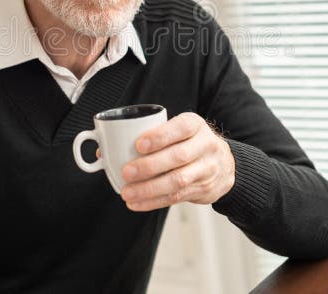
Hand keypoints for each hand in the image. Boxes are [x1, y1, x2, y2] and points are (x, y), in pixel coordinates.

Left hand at [120, 112, 234, 211]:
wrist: (224, 164)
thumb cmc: (189, 143)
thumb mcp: (176, 130)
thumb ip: (147, 136)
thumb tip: (103, 149)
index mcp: (195, 125)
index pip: (180, 128)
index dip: (160, 136)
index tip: (138, 144)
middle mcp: (205, 145)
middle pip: (178, 157)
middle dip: (150, 166)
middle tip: (127, 172)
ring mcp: (207, 169)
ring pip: (177, 180)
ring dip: (149, 188)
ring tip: (127, 192)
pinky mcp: (203, 189)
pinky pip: (177, 197)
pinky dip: (154, 201)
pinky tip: (137, 203)